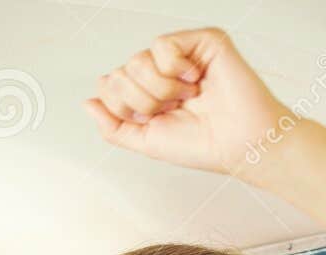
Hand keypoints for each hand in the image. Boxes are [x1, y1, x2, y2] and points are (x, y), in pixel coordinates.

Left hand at [86, 28, 289, 175]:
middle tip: (172, 109)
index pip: (108, 85)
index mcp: (146, 91)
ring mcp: (182, 54)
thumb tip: (88, 102)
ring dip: (158, 89)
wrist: (237, 143)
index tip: (152, 120)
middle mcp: (161, 71)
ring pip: (137, 60)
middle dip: (141, 101)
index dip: (122, 107)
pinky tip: (193, 80)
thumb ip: (111, 125)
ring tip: (186, 97)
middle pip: (120, 73)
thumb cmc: (199, 143)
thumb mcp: (143, 141)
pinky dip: (173, 68)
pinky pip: (162, 44)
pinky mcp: (203, 41)